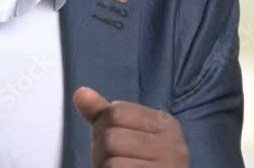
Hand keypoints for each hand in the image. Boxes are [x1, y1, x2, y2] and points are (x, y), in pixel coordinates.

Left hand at [73, 87, 188, 167]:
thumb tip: (80, 93)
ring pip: (112, 161)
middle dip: (102, 151)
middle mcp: (172, 145)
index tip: (115, 142)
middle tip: (114, 160)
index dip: (103, 126)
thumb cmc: (142, 162)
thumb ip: (103, 114)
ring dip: (105, 167)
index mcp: (166, 123)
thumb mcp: (126, 133)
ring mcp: (167, 166)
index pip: (117, 111)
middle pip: (111, 137)